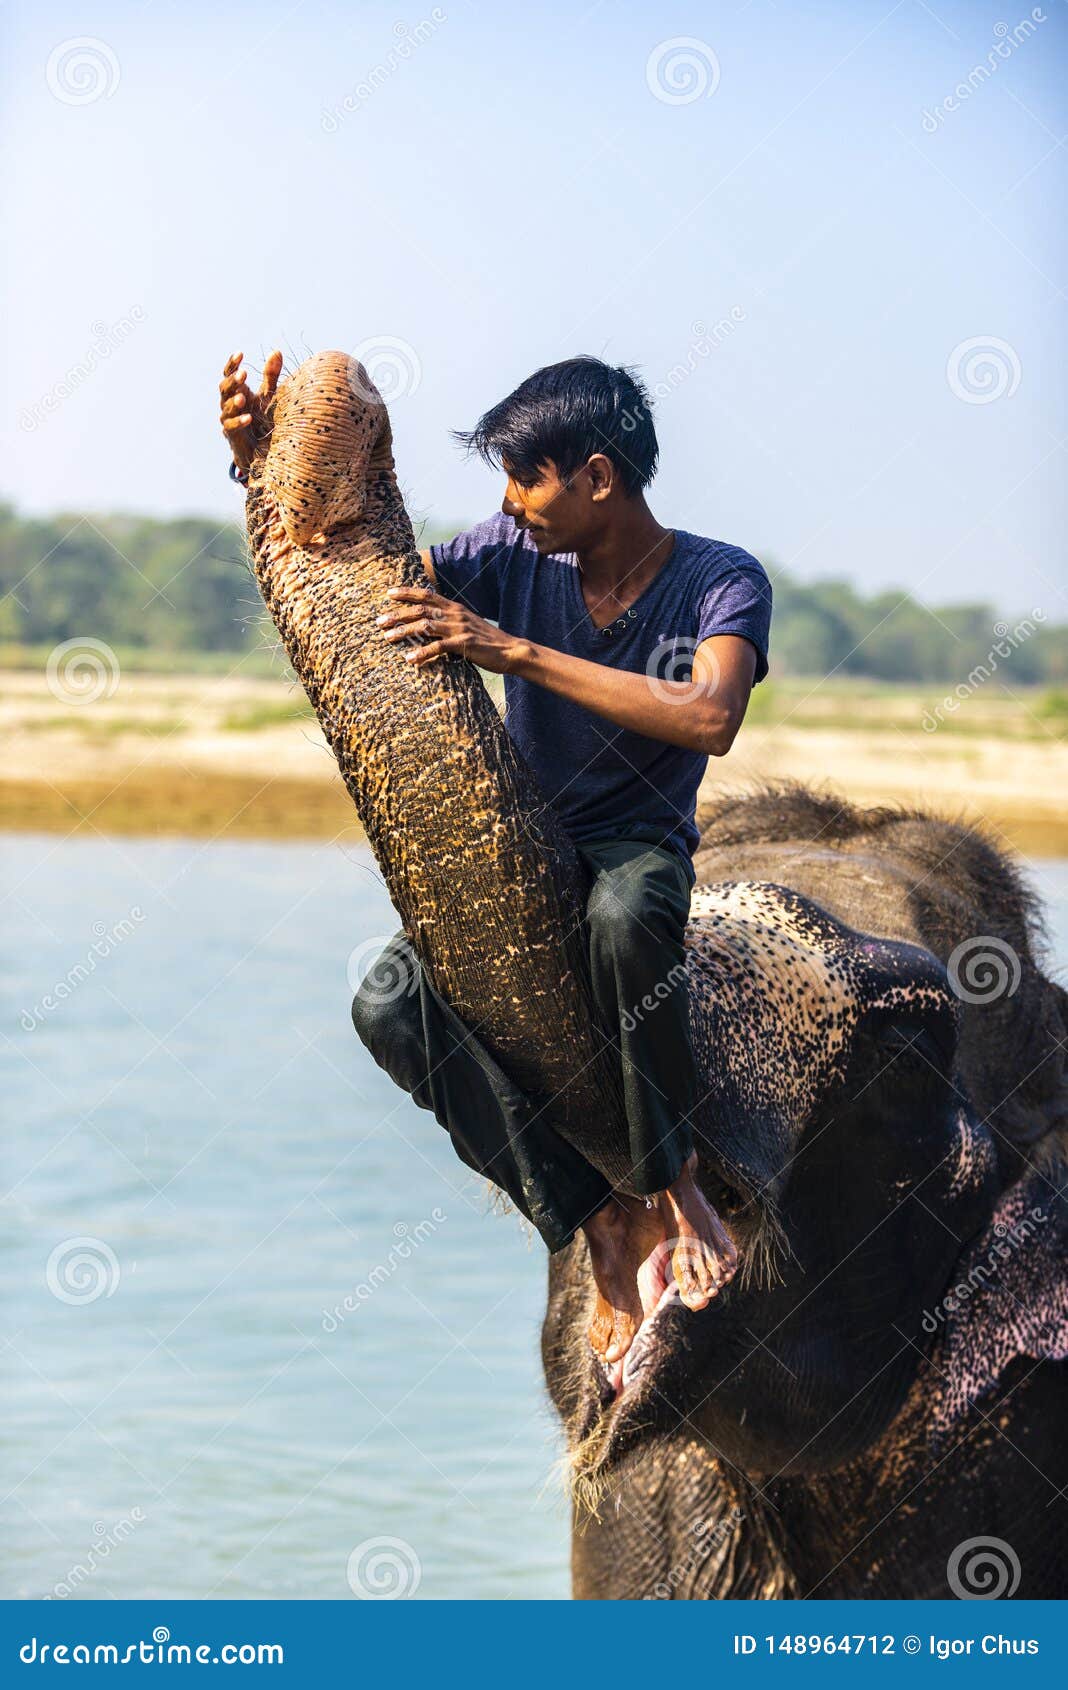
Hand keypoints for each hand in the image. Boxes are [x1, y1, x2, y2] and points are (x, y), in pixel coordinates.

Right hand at [219, 349, 282, 472]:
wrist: (261, 449)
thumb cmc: (263, 419)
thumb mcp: (269, 395)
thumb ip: (270, 376)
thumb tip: (277, 351)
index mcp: (237, 390)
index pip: (229, 374)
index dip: (232, 364)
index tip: (240, 354)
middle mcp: (229, 403)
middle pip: (224, 388)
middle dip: (233, 381)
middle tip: (243, 374)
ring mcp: (228, 418)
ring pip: (226, 407)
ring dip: (234, 401)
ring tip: (242, 397)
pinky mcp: (232, 435)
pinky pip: (232, 426)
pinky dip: (239, 422)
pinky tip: (248, 418)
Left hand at [376, 586, 528, 672]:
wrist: (510, 651)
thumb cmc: (486, 640)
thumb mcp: (467, 624)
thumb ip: (449, 621)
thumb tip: (428, 623)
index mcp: (454, 607)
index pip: (427, 594)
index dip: (407, 592)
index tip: (389, 593)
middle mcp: (455, 614)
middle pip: (421, 609)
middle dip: (398, 614)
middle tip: (379, 621)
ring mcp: (459, 628)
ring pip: (425, 625)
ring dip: (404, 631)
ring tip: (387, 638)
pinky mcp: (463, 644)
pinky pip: (438, 647)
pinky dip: (422, 653)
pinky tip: (410, 659)